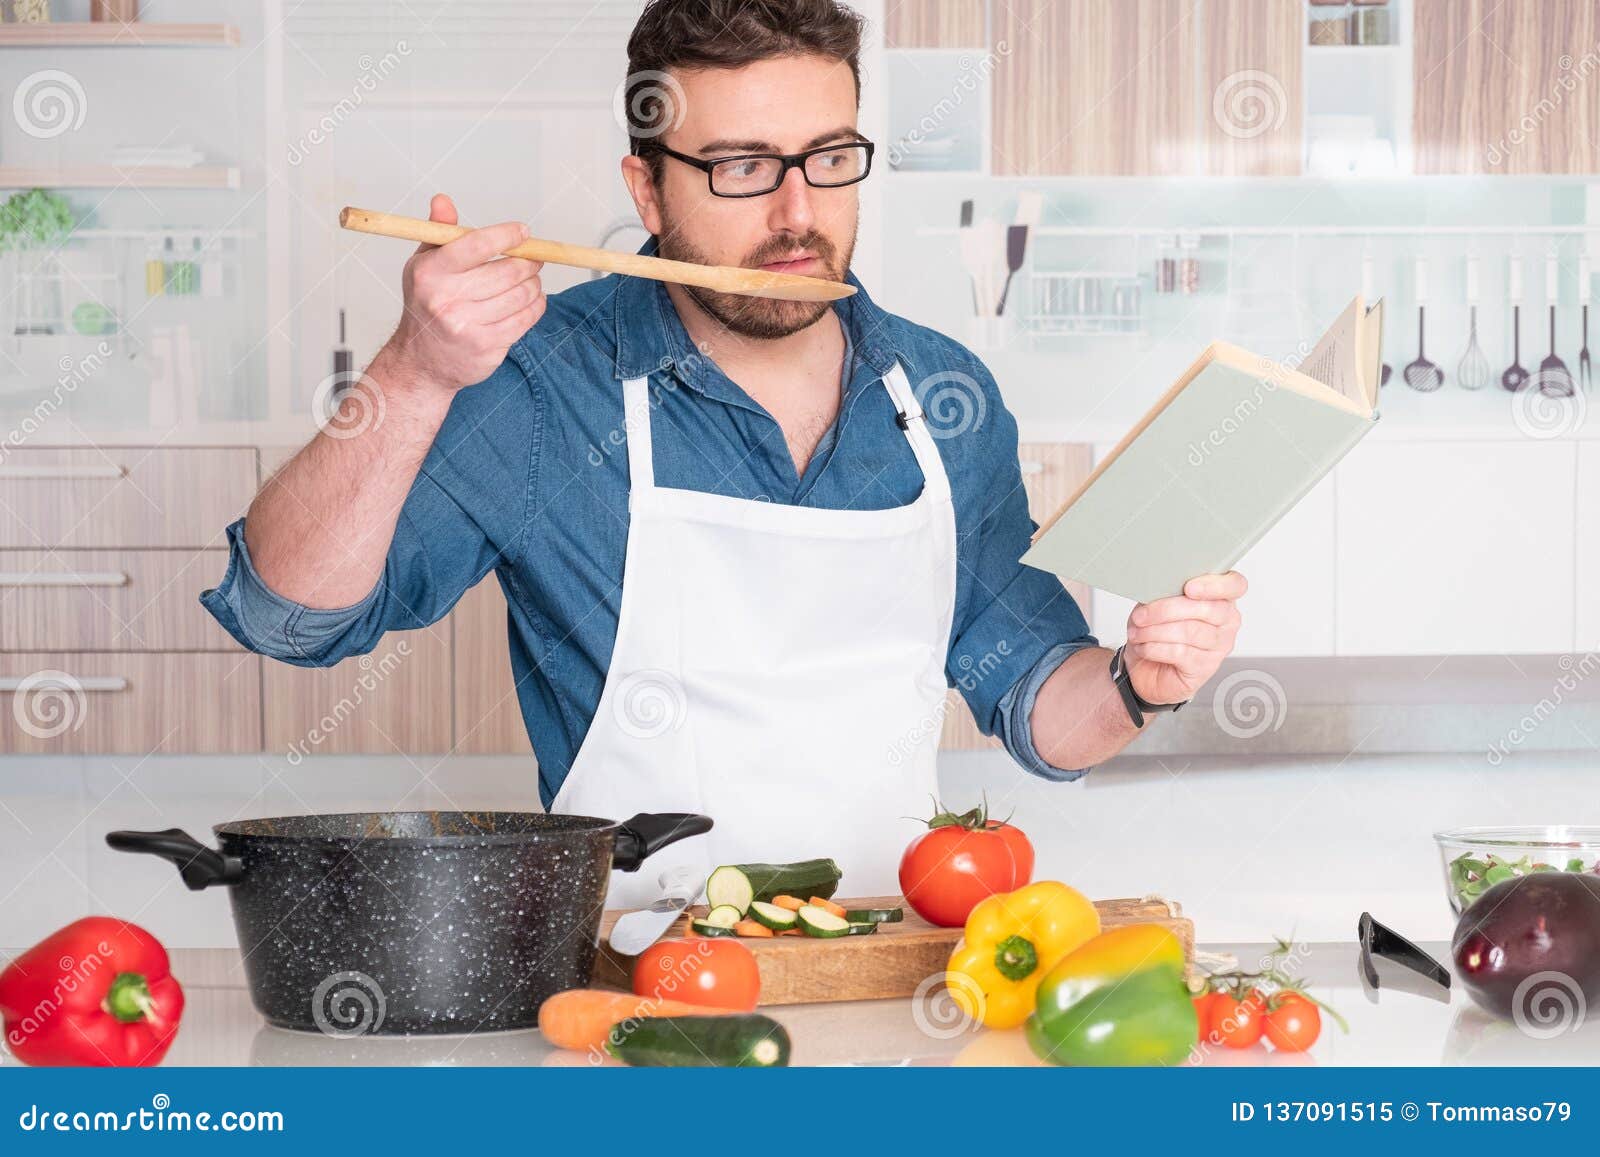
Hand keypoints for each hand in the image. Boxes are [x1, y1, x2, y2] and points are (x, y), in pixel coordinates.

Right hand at [379, 193, 545, 394]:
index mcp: (431, 272)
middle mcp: (446, 299)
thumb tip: (443, 200)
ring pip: (522, 295)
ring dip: (534, 284)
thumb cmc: (426, 305)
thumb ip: (440, 233)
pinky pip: (525, 319)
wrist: (421, 361)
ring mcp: (467, 326)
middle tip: (533, 258)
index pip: (477, 244)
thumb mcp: (424, 265)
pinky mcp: (487, 347)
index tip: (523, 232)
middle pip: (508, 271)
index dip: (507, 235)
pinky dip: (536, 306)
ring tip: (531, 280)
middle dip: (528, 262)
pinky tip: (531, 301)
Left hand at [1123, 571, 1245, 705]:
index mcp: (1220, 597)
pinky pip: (1180, 652)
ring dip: (1156, 631)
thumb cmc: (1157, 630)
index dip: (1214, 585)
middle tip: (1141, 616)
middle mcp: (1226, 621)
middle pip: (1207, 609)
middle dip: (1166, 610)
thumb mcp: (1158, 602)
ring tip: (1137, 633)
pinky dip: (1155, 648)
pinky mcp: (1206, 666)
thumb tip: (1158, 585)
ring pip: (1190, 631)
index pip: (1235, 585)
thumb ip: (1167, 590)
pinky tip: (1144, 647)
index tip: (1189, 587)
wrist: (1146, 666)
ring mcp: (1219, 645)